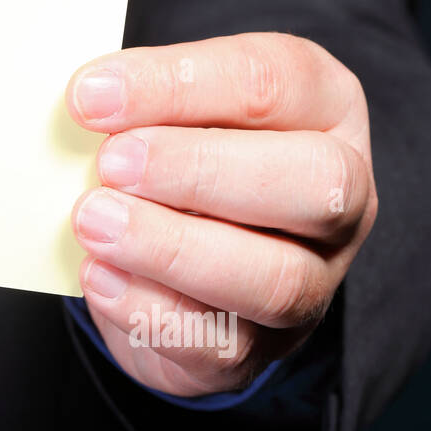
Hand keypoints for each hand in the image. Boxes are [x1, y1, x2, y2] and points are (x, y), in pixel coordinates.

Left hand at [64, 32, 376, 397]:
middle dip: (201, 169)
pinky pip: (220, 343)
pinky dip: (149, 308)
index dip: (178, 84)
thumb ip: (139, 101)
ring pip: (276, 278)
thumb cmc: (174, 160)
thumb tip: (88, 99)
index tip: (89, 96)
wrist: (170, 263)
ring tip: (93, 221)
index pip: (272, 81)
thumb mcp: (168, 109)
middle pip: (315, 182)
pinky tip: (98, 274)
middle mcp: (341, 196)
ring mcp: (313, 281)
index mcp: (324, 106)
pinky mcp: (262, 349)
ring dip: (171, 248)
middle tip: (112, 163)